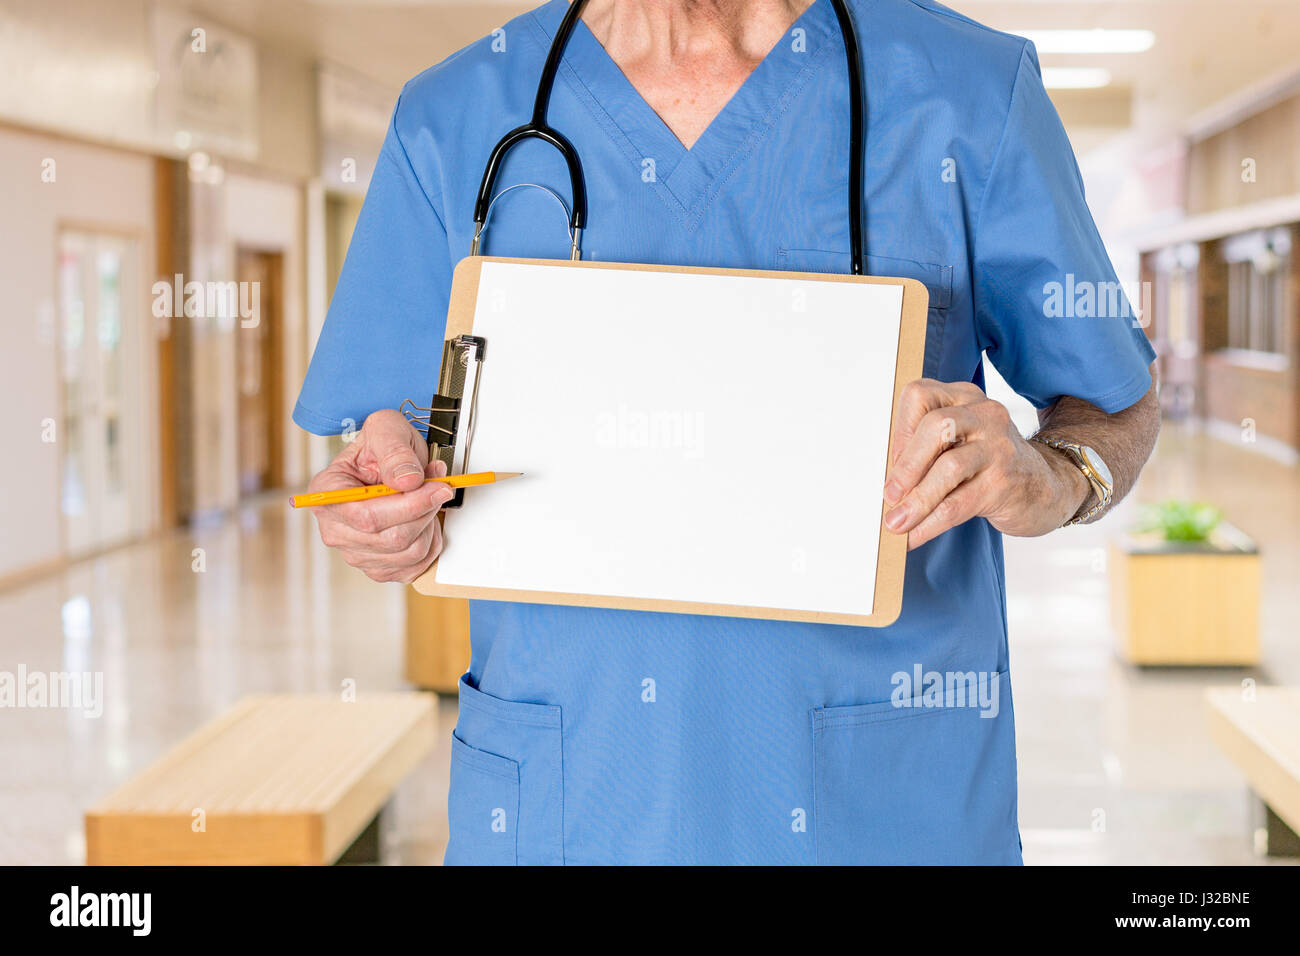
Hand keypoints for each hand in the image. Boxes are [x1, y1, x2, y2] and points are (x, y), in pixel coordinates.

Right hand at [307, 409, 455, 582]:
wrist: (389, 461)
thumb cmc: (381, 446)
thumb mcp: (386, 429)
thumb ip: (395, 451)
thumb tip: (407, 481)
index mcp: (327, 493)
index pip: (365, 516)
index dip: (407, 506)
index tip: (436, 487)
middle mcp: (335, 528)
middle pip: (391, 538)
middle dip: (425, 510)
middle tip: (439, 486)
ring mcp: (355, 551)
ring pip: (408, 552)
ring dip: (430, 524)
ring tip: (427, 499)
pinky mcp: (378, 567)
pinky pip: (415, 565)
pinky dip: (430, 542)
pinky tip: (423, 521)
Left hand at [882, 379, 1088, 549]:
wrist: (1045, 487)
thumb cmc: (988, 464)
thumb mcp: (957, 443)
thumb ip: (924, 451)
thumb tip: (886, 483)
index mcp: (964, 398)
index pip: (920, 396)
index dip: (899, 432)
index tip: (890, 465)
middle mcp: (985, 414)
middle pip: (936, 427)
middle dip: (906, 466)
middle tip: (888, 496)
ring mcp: (999, 447)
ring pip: (948, 468)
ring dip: (916, 501)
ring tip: (896, 523)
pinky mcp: (1004, 482)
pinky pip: (958, 504)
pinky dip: (930, 524)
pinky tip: (914, 536)